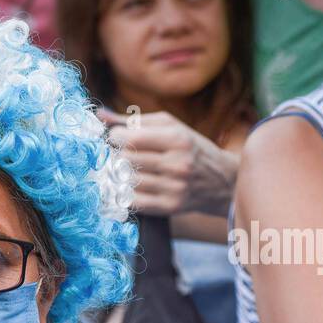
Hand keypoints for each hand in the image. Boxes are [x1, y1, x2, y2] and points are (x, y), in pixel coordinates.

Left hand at [100, 108, 238, 217]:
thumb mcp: (170, 126)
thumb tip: (100, 115)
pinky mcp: (169, 206)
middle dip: (117, 155)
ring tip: (126, 169)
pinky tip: (129, 186)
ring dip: (120, 175)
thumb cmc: (190, 148)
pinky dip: (125, 193)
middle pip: (126, 160)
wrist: (222, 181)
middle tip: (119, 154)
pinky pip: (133, 201)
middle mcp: (177, 164)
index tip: (115, 137)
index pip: (131, 139)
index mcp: (178, 139)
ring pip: (127, 180)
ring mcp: (174, 187)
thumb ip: (134, 120)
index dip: (115, 137)